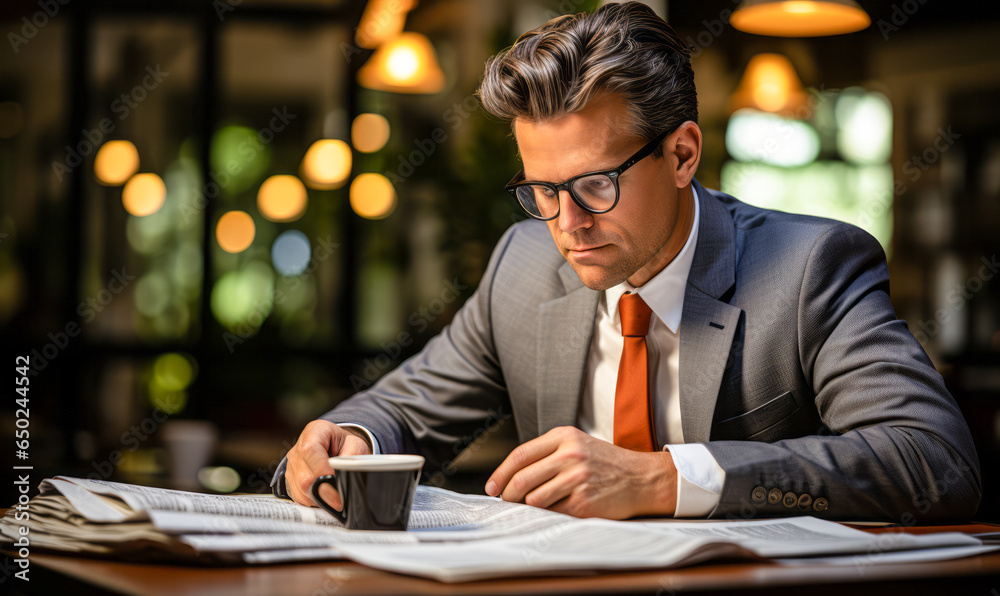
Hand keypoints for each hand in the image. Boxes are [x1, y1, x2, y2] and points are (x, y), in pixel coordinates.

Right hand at [284, 421, 371, 507]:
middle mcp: (298, 449)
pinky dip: (313, 500)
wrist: (337, 446)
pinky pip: (299, 496)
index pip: (311, 451)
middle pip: (304, 476)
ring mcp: (291, 465)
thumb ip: (351, 457)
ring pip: (301, 489)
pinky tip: (324, 496)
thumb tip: (345, 475)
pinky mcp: (290, 479)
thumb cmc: (345, 444)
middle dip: (324, 491)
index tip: (336, 489)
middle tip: (339, 500)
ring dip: (319, 497)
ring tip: (334, 497)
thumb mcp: (355, 444)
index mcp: (314, 433)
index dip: (323, 472)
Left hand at [484, 426, 677, 518]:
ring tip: (536, 506)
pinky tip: (556, 511)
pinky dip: (548, 515)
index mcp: (564, 436)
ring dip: (529, 507)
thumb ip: (548, 453)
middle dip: (509, 495)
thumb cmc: (606, 463)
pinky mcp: (583, 502)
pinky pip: (552, 513)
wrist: (641, 478)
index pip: (520, 455)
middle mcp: (570, 455)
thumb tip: (511, 476)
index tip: (492, 486)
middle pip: (522, 479)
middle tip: (508, 501)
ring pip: (533, 499)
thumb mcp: (578, 444)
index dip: (501, 473)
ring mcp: (577, 479)